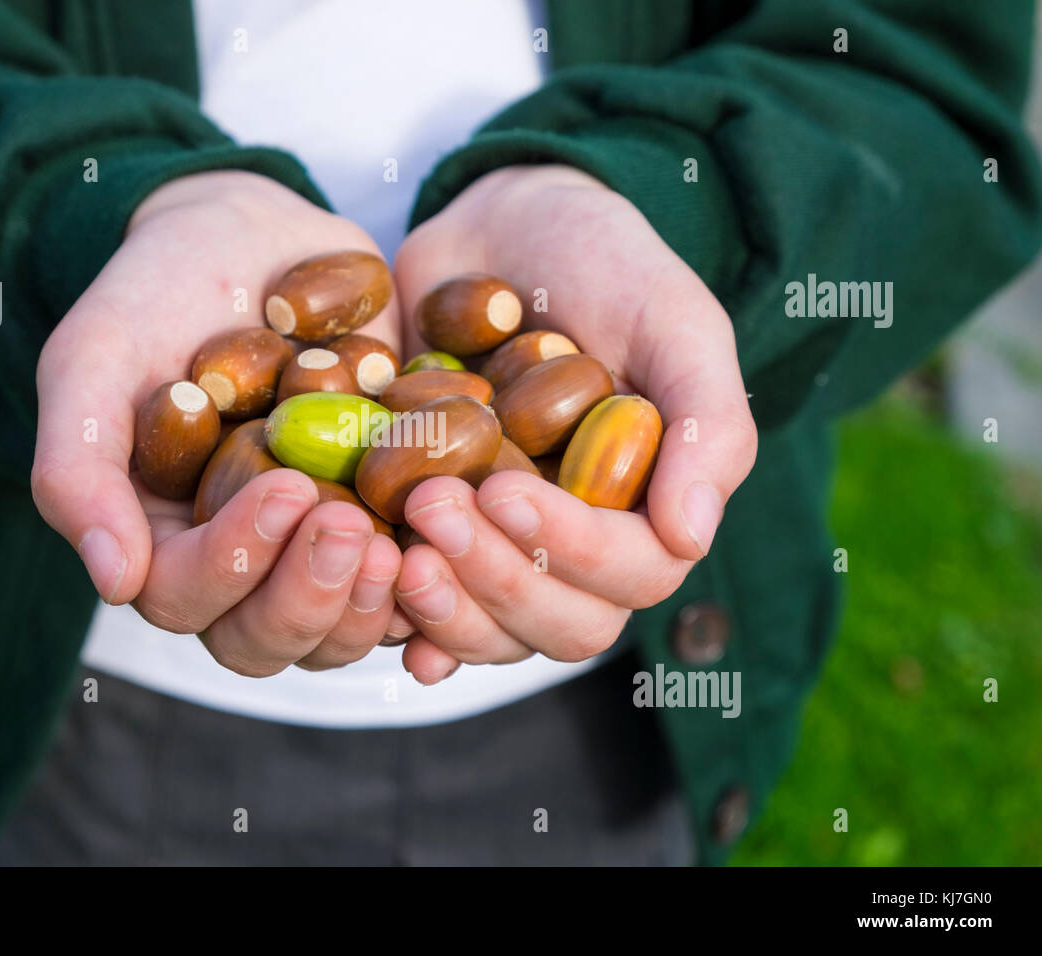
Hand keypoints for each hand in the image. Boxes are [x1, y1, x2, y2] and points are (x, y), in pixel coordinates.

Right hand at [31, 170, 404, 674]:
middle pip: (266, 640)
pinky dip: (441, 575)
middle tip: (353, 527)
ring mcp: (313, 549)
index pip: (184, 597)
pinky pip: (415, 582)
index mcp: (159, 539)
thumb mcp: (94, 358)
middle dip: (311, 597)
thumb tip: (113, 581)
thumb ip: (78, 465)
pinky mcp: (381, 521)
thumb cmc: (154, 291)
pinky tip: (471, 532)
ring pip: (342, 631)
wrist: (249, 236)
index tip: (288, 491)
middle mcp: (238, 563)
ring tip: (415, 535)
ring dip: (377, 601)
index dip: (234, 564)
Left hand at [390, 165, 757, 682]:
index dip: (571, 551)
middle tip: (434, 506)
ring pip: (491, 632)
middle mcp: (578, 544)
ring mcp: (505, 545)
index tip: (506, 492)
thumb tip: (692, 537)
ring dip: (447, 607)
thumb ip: (708, 422)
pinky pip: (422, 608)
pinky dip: (400, 616)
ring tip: (396, 550)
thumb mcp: (673, 322)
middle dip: (498, 579)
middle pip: (561, 623)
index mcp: (647, 507)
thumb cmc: (606, 266)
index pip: (632, 573)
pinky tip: (374, 589)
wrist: (506, 228)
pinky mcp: (436, 533)